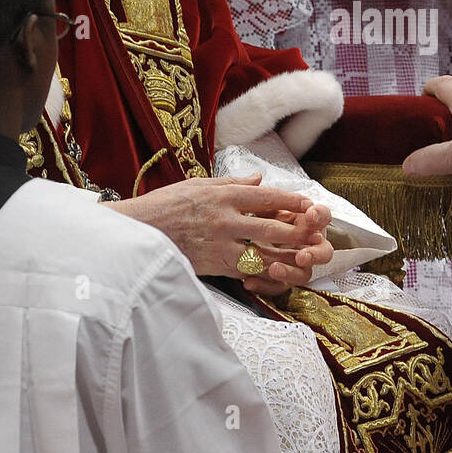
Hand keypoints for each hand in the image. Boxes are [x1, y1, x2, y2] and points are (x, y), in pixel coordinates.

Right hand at [108, 174, 333, 292]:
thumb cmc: (165, 204)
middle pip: (273, 228)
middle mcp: (225, 219)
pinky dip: (263, 273)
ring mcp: (219, 244)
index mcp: (222, 196)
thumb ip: (232, 183)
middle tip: (316, 235)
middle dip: (298, 233)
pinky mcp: (212, 266)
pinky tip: (276, 274)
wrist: (136, 232)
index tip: (309, 204)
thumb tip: (259, 179)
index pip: (267, 197)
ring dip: (287, 257)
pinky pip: (245, 271)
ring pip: (264, 254)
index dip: (292, 202)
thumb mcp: (198, 185)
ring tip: (304, 258)